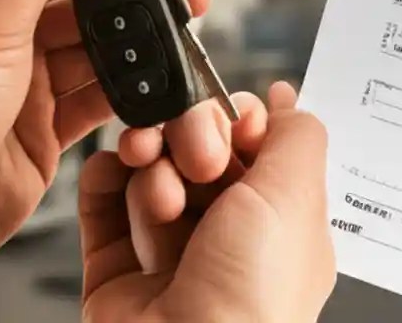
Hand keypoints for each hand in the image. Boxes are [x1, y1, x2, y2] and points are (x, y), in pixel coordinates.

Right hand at [80, 82, 334, 322]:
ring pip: (153, 178)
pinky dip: (104, 182)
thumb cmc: (251, 300)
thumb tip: (285, 100)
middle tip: (192, 154)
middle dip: (189, 139)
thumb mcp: (295, 196)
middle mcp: (230, 243)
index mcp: (283, 227)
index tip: (228, 116)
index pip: (258, 150)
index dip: (237, 123)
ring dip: (150, 166)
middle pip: (202, 158)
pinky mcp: (119, 277)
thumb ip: (297, 136)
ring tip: (157, 188)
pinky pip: (104, 211)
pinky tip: (111, 170)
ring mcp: (172, 260)